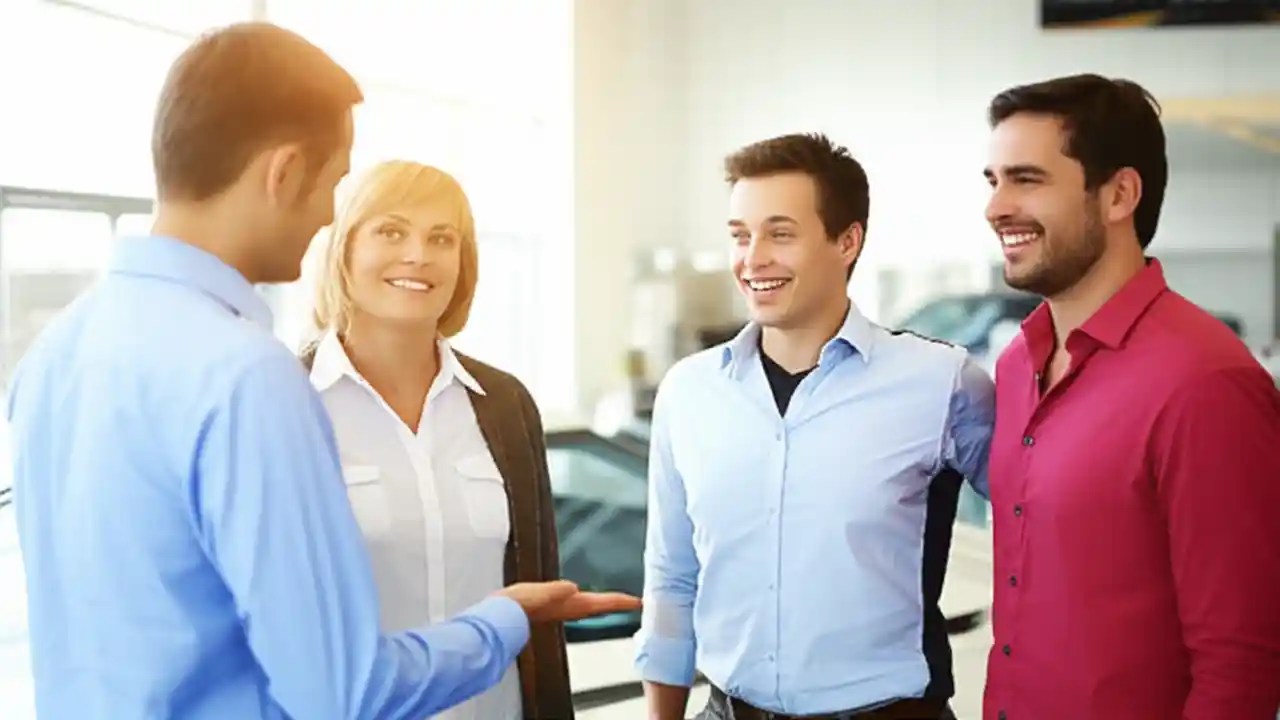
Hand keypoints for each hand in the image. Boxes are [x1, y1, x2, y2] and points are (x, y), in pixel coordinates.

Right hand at [496, 580, 641, 622]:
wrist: (501, 614)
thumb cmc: (519, 604)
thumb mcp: (539, 593)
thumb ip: (556, 591)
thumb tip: (572, 588)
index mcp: (573, 604)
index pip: (604, 603)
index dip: (623, 602)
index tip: (641, 602)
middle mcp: (572, 608)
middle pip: (603, 606)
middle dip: (619, 603)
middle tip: (635, 601)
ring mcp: (563, 609)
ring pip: (593, 606)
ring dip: (607, 603)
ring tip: (618, 599)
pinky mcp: (554, 606)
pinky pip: (581, 602)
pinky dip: (591, 600)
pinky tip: (586, 596)